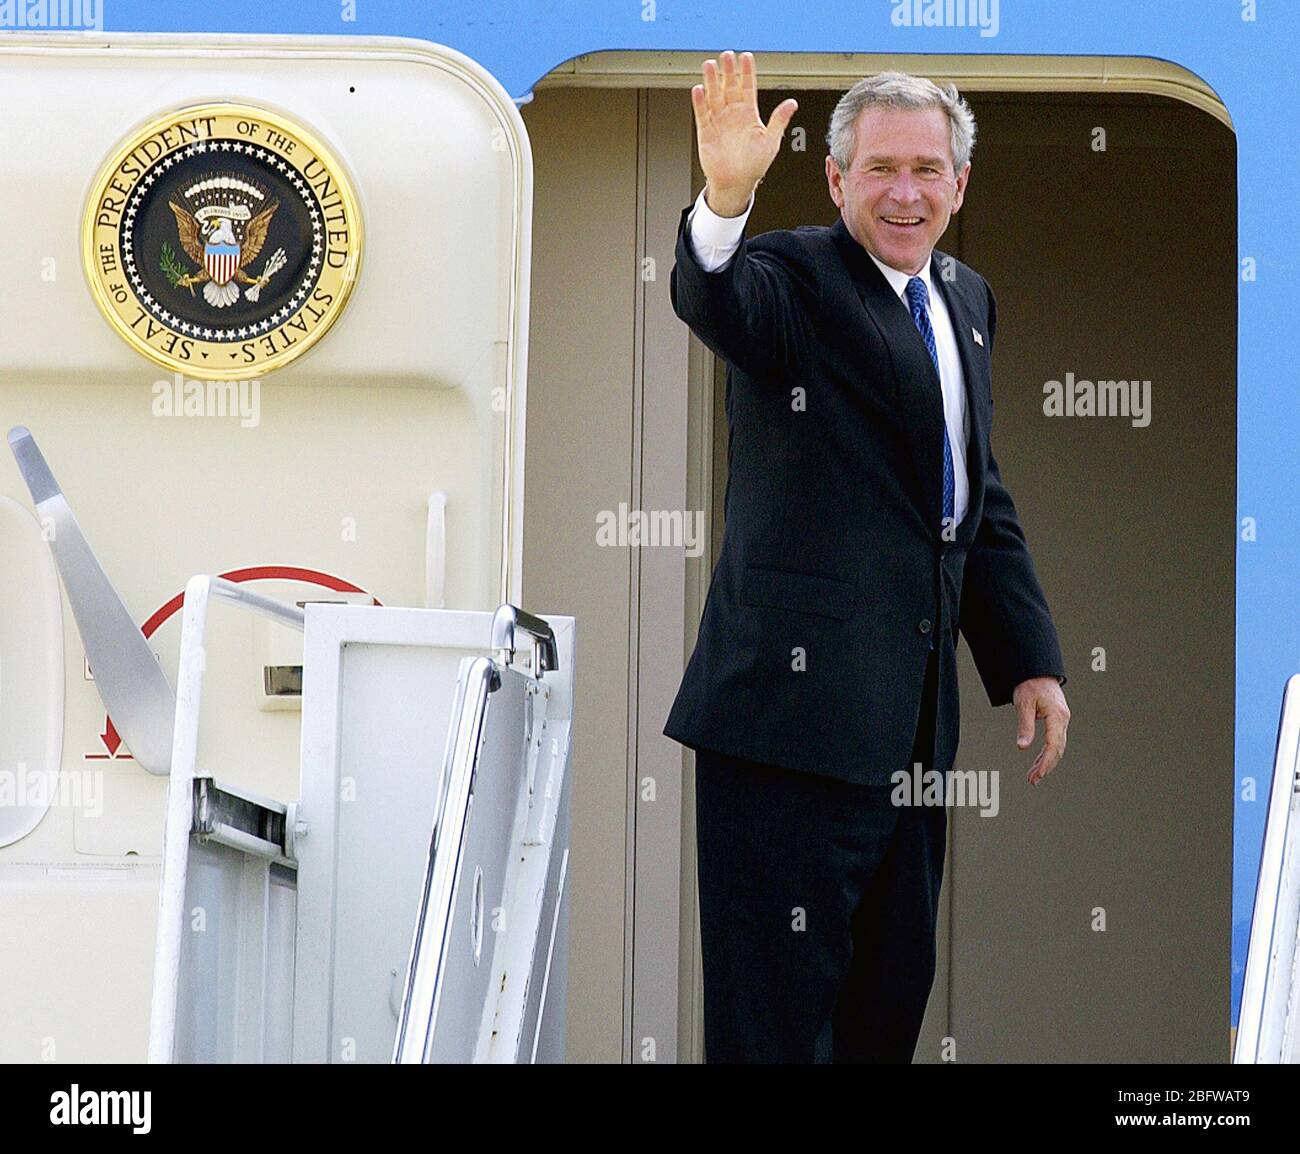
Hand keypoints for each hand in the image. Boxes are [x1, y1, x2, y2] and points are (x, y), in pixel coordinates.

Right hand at [691, 50, 797, 216]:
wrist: (736, 184)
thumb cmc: (754, 166)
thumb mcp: (771, 142)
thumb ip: (779, 121)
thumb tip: (792, 103)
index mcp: (749, 114)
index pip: (748, 87)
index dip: (747, 72)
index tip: (745, 57)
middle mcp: (733, 114)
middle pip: (729, 87)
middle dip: (728, 71)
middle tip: (726, 56)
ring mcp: (719, 121)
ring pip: (714, 96)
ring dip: (711, 81)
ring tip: (709, 66)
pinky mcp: (706, 132)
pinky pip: (702, 114)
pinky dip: (700, 102)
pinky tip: (699, 90)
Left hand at [1013, 676, 1069, 784]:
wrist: (1037, 670)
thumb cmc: (1029, 684)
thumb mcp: (1023, 704)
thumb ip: (1025, 726)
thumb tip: (1023, 747)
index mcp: (1057, 716)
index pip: (1054, 744)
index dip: (1046, 762)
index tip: (1038, 774)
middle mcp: (1063, 719)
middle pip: (1057, 749)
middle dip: (1046, 766)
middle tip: (1032, 780)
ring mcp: (1062, 720)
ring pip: (1057, 746)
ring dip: (1046, 762)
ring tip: (1033, 776)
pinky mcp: (1057, 720)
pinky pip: (1054, 741)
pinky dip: (1046, 753)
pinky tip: (1038, 763)